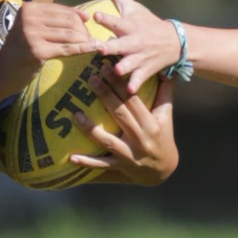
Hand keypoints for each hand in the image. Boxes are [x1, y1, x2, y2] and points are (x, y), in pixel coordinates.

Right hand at [0, 2, 95, 95]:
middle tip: (91, 39)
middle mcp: (29, 18)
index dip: (78, 17)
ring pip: (69, 35)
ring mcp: (32, 34)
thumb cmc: (19, 51)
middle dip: (83, 30)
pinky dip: (82, 49)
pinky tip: (93, 49)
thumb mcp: (32, 29)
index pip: (61, 10)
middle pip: (67, 21)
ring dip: (85, 40)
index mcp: (28, 8)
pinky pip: (67, 49)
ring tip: (93, 45)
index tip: (87, 26)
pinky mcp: (37, 51)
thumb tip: (84, 15)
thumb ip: (54, 20)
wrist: (0, 73)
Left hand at [68, 70, 177, 184]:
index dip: (120, 83)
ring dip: (89, 128)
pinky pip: (101, 164)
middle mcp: (140, 138)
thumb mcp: (166, 114)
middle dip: (105, 95)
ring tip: (75, 114)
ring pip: (106, 140)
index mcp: (151, 123)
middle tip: (91, 79)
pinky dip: (86, 162)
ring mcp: (128, 154)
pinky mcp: (119, 166)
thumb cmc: (163, 136)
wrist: (164, 170)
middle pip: (119, 114)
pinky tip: (71, 157)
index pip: (133, 100)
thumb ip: (165, 91)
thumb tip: (166, 68)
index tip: (107, 68)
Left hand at [90, 0, 184, 94]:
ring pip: (129, 63)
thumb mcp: (131, 5)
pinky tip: (130, 91)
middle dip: (111, 46)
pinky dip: (136, 84)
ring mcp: (140, 56)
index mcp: (128, 25)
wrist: (173, 42)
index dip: (105, 18)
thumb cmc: (145, 22)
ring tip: (116, 71)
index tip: (95, 15)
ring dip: (123, 67)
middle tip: (100, 48)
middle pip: (120, 44)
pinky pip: (139, 79)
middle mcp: (134, 41)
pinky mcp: (145, 70)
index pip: (115, 20)